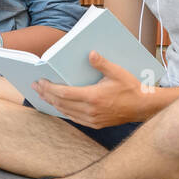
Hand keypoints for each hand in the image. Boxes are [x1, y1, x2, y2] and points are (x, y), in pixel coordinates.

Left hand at [32, 51, 154, 127]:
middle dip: (46, 94)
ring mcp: (92, 119)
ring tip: (42, 94)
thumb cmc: (130, 88)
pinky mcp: (95, 124)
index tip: (40, 82)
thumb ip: (102, 63)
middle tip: (35, 86)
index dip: (49, 88)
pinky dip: (63, 111)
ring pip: (65, 112)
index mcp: (93, 97)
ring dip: (52, 103)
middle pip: (61, 103)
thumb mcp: (117, 72)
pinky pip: (74, 118)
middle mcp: (90, 111)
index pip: (64, 93)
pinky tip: (57, 105)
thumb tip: (91, 53)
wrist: (143, 106)